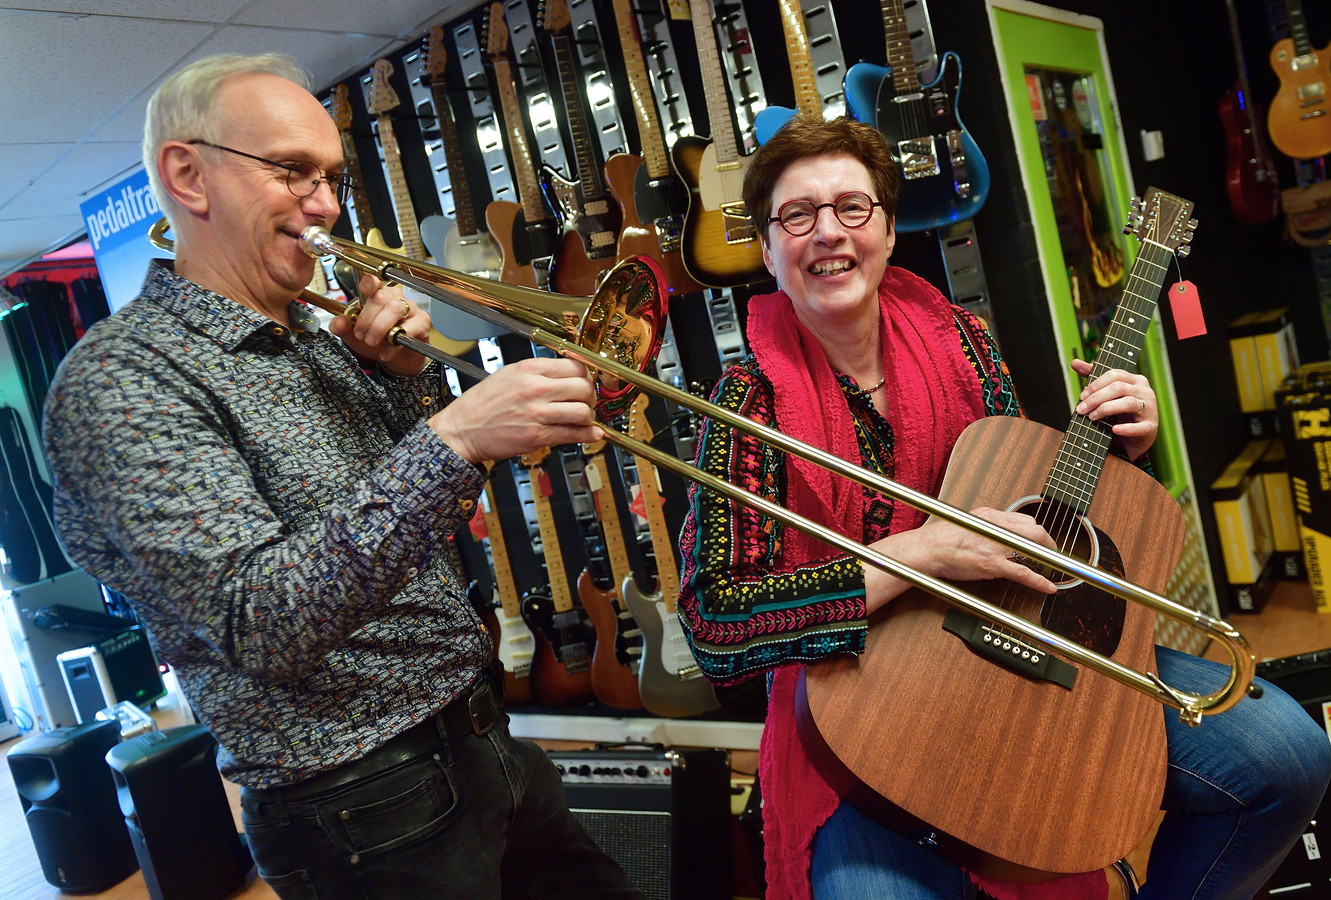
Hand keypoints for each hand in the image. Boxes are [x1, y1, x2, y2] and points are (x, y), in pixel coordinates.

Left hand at [326, 274, 429, 375]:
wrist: (398, 359)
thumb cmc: (378, 342)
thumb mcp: (354, 336)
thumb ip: (343, 328)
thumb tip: (338, 322)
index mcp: (378, 294)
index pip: (375, 280)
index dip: (369, 282)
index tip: (364, 290)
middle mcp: (396, 297)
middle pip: (381, 296)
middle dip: (367, 318)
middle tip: (360, 335)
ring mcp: (411, 308)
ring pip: (395, 308)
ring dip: (380, 327)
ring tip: (371, 341)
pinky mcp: (422, 322)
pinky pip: (408, 328)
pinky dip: (394, 343)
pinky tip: (385, 351)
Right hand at [428, 356, 601, 462]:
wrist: (461, 429)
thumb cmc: (481, 404)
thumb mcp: (508, 375)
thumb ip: (539, 373)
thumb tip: (567, 374)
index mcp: (528, 369)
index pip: (575, 365)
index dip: (585, 376)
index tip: (585, 382)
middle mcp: (534, 388)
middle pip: (583, 387)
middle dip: (590, 396)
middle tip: (586, 402)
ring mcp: (536, 412)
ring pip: (583, 411)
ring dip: (588, 416)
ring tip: (582, 419)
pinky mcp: (536, 435)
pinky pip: (573, 433)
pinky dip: (588, 434)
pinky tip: (591, 433)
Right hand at [863, 506, 1057, 613]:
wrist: (925, 550)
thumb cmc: (939, 539)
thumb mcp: (966, 522)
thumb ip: (985, 525)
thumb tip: (997, 533)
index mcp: (989, 514)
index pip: (1025, 518)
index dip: (1037, 532)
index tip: (1040, 541)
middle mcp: (996, 526)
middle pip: (1036, 529)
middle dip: (1049, 543)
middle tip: (1052, 555)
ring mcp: (996, 545)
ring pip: (1034, 547)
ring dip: (1048, 559)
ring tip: (1054, 569)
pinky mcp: (992, 564)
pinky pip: (1023, 572)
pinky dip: (1040, 581)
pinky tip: (1048, 587)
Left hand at [1069, 359, 1156, 459]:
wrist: (1137, 435)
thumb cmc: (1121, 412)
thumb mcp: (1109, 393)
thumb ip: (1094, 378)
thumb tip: (1075, 362)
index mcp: (1135, 380)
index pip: (1115, 375)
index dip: (1096, 384)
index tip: (1082, 396)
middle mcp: (1145, 391)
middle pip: (1119, 388)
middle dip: (1096, 398)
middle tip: (1081, 409)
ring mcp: (1150, 408)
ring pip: (1128, 403)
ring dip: (1106, 409)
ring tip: (1092, 417)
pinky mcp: (1150, 426)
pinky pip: (1139, 427)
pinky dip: (1126, 428)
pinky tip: (1114, 430)